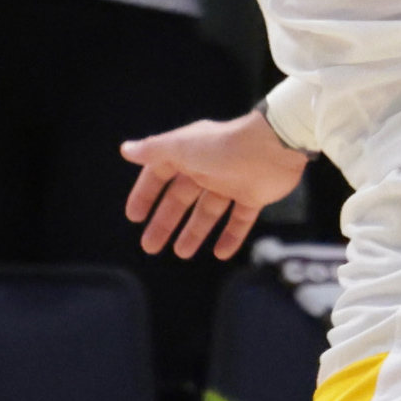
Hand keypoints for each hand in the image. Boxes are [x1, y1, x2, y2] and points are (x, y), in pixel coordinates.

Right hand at [122, 112, 306, 261]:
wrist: (274, 147)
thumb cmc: (223, 146)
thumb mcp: (182, 146)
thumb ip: (154, 150)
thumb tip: (126, 149)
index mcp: (190, 153)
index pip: (161, 175)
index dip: (146, 194)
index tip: (135, 217)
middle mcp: (209, 168)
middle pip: (182, 199)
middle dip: (166, 222)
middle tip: (150, 247)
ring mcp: (233, 182)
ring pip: (209, 211)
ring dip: (195, 232)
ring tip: (181, 253)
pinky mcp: (255, 195)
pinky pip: (240, 219)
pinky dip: (231, 236)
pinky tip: (221, 254)